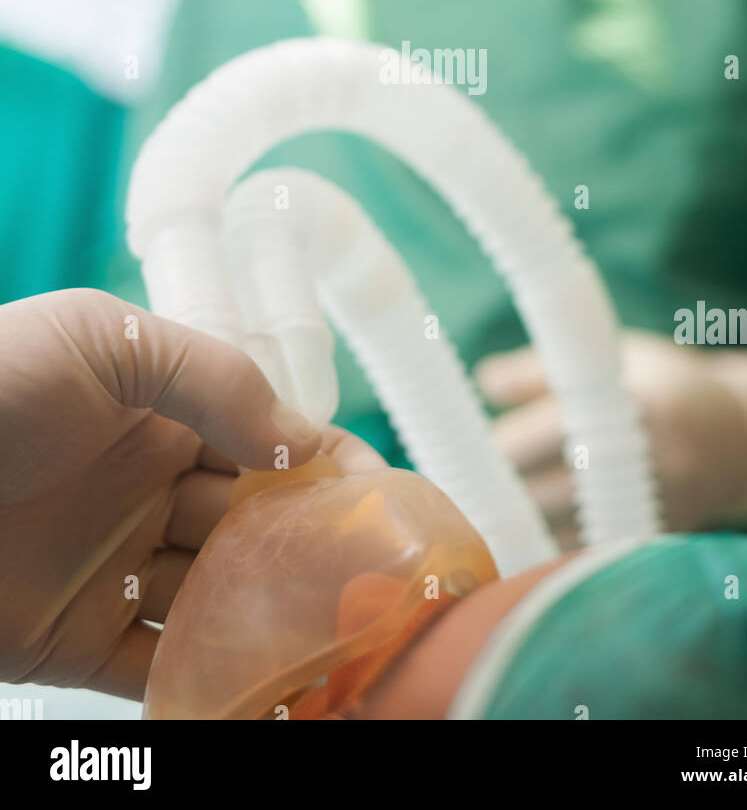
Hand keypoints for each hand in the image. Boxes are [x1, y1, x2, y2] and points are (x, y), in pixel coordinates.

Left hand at [0, 289, 378, 699]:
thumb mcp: (108, 341)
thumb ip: (214, 379)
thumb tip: (304, 444)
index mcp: (165, 417)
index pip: (271, 445)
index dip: (331, 469)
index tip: (390, 501)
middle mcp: (151, 493)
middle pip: (255, 530)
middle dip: (317, 554)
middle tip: (379, 588)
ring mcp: (116, 568)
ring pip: (218, 603)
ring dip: (274, 622)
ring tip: (338, 647)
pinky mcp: (73, 640)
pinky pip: (154, 668)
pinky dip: (206, 682)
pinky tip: (261, 688)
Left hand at [476, 331, 746, 539]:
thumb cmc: (664, 385)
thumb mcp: (613, 358)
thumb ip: (543, 370)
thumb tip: (482, 382)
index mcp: (622, 405)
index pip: (533, 439)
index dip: (486, 453)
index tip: (451, 456)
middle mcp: (638, 459)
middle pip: (538, 493)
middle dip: (493, 495)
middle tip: (455, 494)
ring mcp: (650, 505)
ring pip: (558, 533)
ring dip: (515, 529)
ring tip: (477, 522)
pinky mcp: (657, 538)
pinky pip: (588, 554)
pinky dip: (553, 553)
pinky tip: (524, 548)